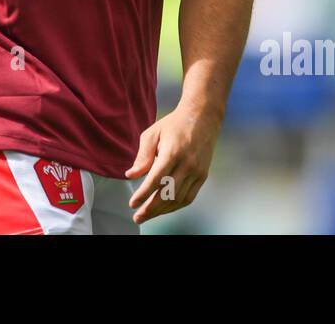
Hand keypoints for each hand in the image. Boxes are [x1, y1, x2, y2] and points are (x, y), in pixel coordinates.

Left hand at [124, 103, 221, 224]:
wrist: (202, 117)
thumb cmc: (174, 124)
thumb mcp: (153, 134)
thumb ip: (142, 156)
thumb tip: (131, 175)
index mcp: (172, 152)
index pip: (155, 180)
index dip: (143, 195)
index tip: (133, 204)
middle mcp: (187, 164)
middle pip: (167, 194)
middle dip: (151, 209)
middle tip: (138, 217)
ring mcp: (197, 171)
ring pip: (178, 199)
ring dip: (163, 210)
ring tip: (149, 214)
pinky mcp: (203, 175)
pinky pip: (189, 197)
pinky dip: (176, 206)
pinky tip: (165, 208)